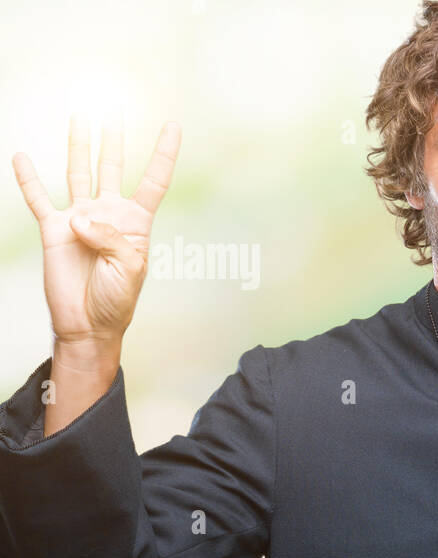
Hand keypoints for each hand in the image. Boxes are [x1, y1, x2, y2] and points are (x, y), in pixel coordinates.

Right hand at [11, 114, 180, 350]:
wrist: (88, 323)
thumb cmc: (117, 299)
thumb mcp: (129, 268)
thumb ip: (111, 238)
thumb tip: (82, 217)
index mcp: (136, 222)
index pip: (154, 180)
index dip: (163, 153)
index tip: (172, 125)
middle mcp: (108, 214)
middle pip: (112, 168)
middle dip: (114, 141)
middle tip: (114, 111)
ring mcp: (80, 218)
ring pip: (78, 173)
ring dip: (78, 147)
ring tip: (79, 118)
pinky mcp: (54, 230)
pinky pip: (38, 198)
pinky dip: (29, 178)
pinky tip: (21, 156)